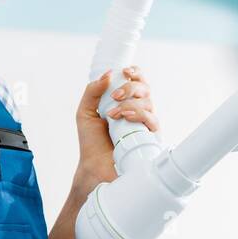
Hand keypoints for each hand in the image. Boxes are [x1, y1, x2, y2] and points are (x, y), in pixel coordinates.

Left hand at [73, 65, 158, 190]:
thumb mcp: (85, 112)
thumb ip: (92, 91)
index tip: (125, 72)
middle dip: (130, 88)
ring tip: (112, 115)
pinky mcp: (151, 138)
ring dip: (130, 104)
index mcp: (125, 102)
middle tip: (114, 96)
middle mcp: (138, 111)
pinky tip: (126, 118)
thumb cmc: (91, 142)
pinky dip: (140, 115)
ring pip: (148, 103)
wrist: (94, 166)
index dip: (135, 73)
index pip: (137, 81)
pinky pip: (152, 120)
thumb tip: (108, 74)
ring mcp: (146, 124)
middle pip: (145, 89)